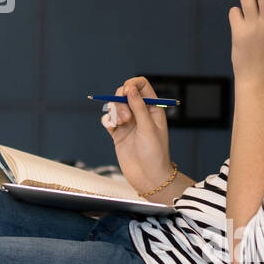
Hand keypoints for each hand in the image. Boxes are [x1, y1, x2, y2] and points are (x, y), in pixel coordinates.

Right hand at [101, 76, 172, 194]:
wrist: (149, 177)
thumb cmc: (155, 154)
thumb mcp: (149, 128)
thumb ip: (139, 106)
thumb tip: (130, 88)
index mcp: (152, 108)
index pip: (141, 86)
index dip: (132, 85)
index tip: (125, 93)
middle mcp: (140, 113)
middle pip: (124, 94)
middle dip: (121, 101)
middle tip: (126, 118)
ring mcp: (128, 123)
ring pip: (115, 106)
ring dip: (114, 111)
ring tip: (120, 125)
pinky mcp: (118, 133)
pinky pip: (108, 119)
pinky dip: (107, 120)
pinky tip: (111, 127)